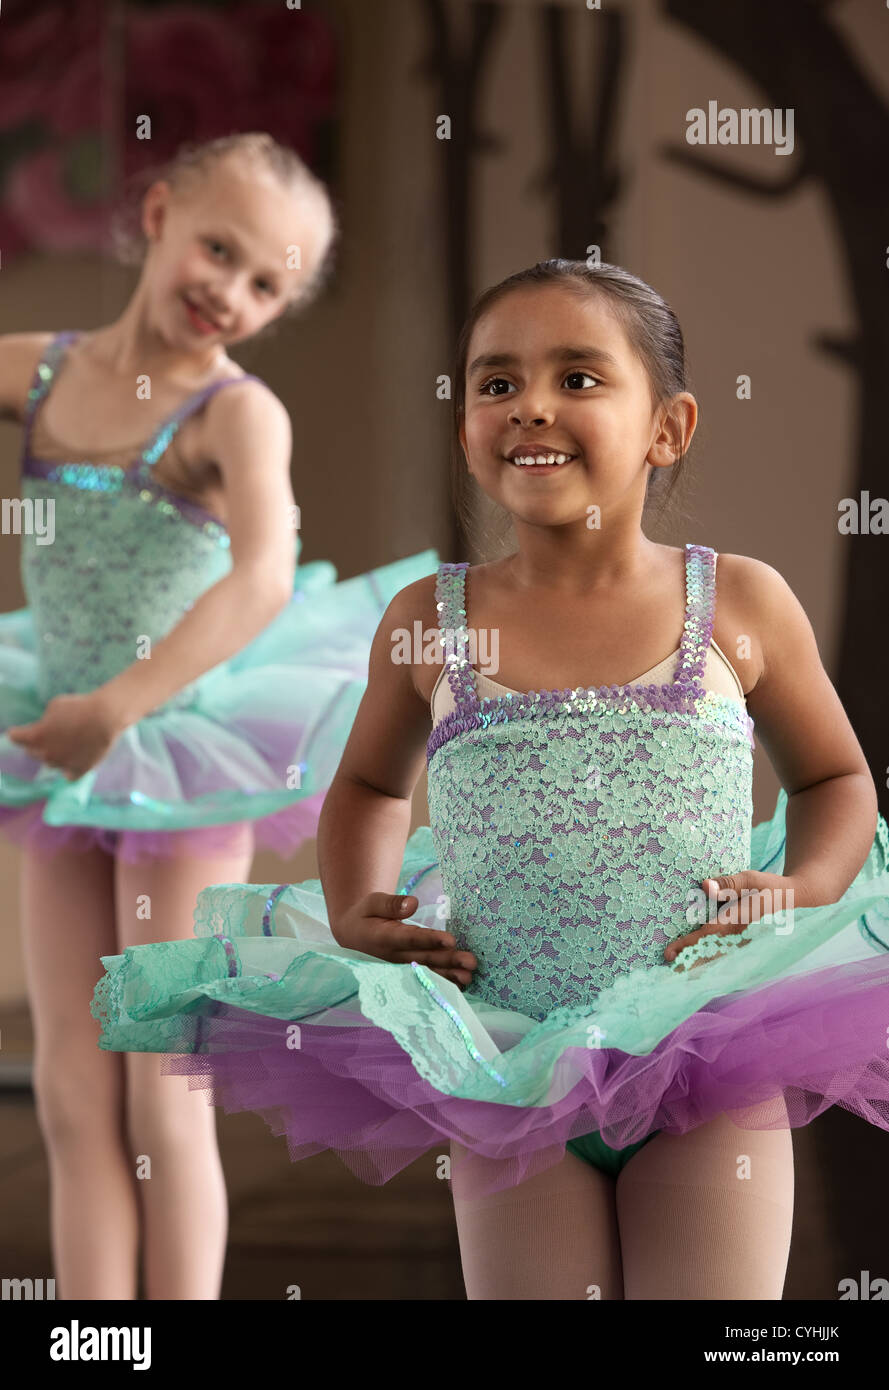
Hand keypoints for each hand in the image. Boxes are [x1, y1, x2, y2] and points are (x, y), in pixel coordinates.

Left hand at [6, 690, 124, 779]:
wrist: (106, 718)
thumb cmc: (79, 707)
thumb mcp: (55, 705)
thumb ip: (45, 720)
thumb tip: (45, 727)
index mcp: (36, 737)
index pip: (15, 737)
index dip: (18, 733)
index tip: (22, 731)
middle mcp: (46, 754)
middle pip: (32, 752)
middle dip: (36, 744)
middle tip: (49, 735)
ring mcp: (62, 764)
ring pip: (50, 763)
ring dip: (54, 755)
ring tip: (66, 745)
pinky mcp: (79, 770)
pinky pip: (68, 774)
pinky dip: (69, 768)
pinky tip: (74, 759)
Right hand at [332, 892, 477, 987]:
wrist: (352, 937)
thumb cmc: (365, 916)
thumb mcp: (372, 903)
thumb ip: (391, 904)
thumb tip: (412, 903)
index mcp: (384, 937)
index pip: (410, 939)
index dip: (430, 940)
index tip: (450, 940)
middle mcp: (394, 957)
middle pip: (425, 959)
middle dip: (449, 961)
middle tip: (471, 961)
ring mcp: (401, 968)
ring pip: (428, 972)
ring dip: (450, 975)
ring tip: (469, 976)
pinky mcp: (407, 972)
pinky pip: (426, 978)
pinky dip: (444, 983)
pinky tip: (462, 984)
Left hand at [664, 872, 800, 968]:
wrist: (791, 901)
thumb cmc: (768, 887)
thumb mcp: (751, 879)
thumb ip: (729, 883)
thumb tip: (705, 886)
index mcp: (742, 919)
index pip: (710, 934)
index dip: (689, 944)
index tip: (669, 953)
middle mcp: (741, 936)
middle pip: (710, 954)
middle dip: (687, 964)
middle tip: (666, 969)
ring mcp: (742, 943)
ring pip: (716, 960)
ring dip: (694, 967)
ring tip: (673, 973)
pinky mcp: (741, 945)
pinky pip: (722, 957)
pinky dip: (706, 964)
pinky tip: (691, 970)